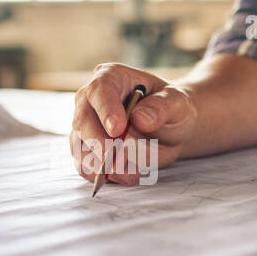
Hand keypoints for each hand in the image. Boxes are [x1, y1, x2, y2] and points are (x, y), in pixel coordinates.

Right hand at [69, 63, 197, 187]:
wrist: (169, 128)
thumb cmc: (170, 109)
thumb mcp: (176, 102)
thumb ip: (161, 107)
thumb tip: (141, 118)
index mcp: (110, 78)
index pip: (99, 90)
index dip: (106, 110)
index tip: (117, 130)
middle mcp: (90, 101)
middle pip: (82, 121)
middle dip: (99, 143)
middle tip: (118, 161)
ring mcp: (85, 127)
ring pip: (80, 147)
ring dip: (103, 165)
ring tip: (132, 174)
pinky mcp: (86, 150)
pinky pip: (85, 166)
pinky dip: (104, 176)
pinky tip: (127, 176)